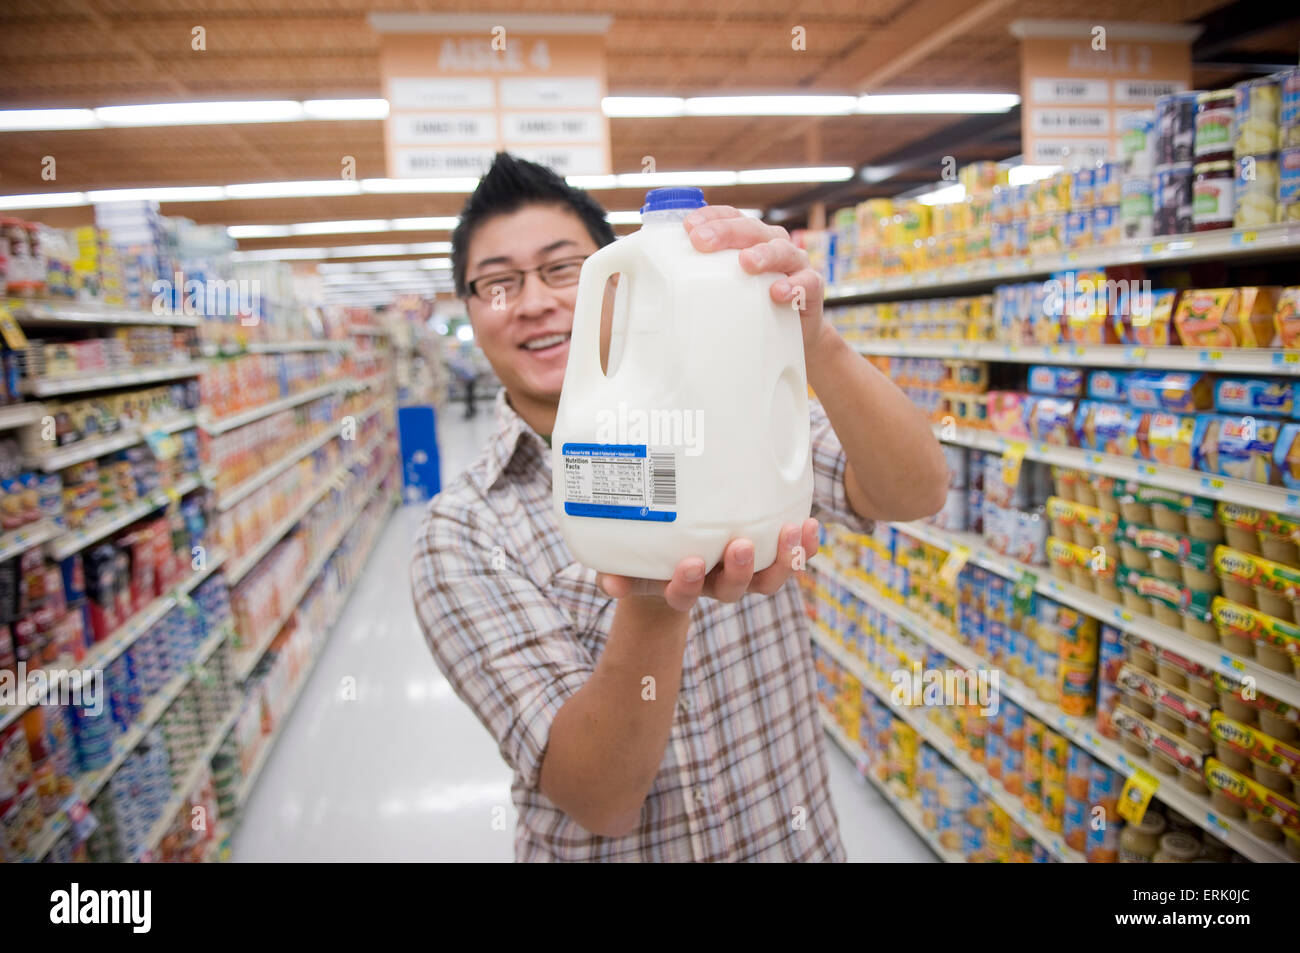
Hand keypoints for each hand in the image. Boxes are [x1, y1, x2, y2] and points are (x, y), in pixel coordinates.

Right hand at [597, 518, 819, 612]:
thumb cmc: (646, 555)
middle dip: (739, 570)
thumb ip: (616, 572)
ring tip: (792, 531)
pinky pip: (791, 558)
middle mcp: (716, 585)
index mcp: (680, 588)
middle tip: (739, 545)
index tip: (689, 564)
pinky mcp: (766, 556)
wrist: (675, 554)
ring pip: (768, 578)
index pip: (683, 596)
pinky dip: (805, 548)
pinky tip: (812, 527)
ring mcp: (744, 573)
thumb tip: (607, 583)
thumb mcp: (627, 564)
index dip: (686, 585)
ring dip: (783, 559)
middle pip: (735, 590)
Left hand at [683, 205, 832, 359]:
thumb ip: (700, 280)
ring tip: (746, 263)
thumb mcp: (724, 290)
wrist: (793, 336)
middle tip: (702, 242)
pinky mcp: (811, 288)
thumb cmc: (752, 307)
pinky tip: (777, 293)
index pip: (730, 216)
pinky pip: (806, 283)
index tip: (688, 227)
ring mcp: (793, 264)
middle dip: (726, 232)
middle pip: (751, 228)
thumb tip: (654, 287)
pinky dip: (793, 286)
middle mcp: (772, 243)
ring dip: (762, 254)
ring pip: (780, 250)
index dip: (710, 216)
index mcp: (749, 238)